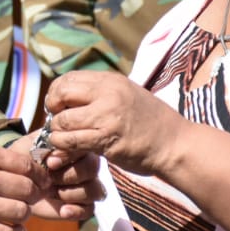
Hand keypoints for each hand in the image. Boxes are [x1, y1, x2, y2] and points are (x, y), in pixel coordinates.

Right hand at [0, 141, 44, 230]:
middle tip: (29, 198)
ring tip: (18, 214)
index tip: (40, 181)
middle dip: (33, 195)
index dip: (39, 175)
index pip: (27, 165)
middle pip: (28, 190)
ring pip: (21, 213)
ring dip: (24, 215)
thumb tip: (21, 161)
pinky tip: (14, 230)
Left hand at [8, 130, 102, 220]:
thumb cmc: (25, 159)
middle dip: (69, 175)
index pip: (84, 147)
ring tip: (53, 193)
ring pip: (95, 190)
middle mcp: (85, 164)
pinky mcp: (82, 205)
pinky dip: (77, 211)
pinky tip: (62, 210)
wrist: (17, 182)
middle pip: (92, 168)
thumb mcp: (30, 148)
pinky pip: (90, 210)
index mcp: (75, 146)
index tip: (49, 162)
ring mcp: (86, 186)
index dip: (68, 156)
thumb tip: (57, 152)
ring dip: (73, 193)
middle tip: (50, 179)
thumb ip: (45, 145)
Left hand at [43, 70, 181, 176]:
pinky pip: (71, 141)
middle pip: (61, 93)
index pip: (68, 79)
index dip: (56, 94)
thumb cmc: (151, 124)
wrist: (176, 144)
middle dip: (53, 110)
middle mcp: (108, 93)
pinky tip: (67, 151)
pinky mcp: (107, 138)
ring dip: (56, 133)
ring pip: (63, 120)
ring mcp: (107, 115)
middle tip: (57, 124)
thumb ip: (100, 95)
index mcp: (111, 80)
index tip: (58, 109)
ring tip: (60, 141)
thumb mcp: (126, 96)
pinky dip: (62, 147)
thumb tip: (69, 98)